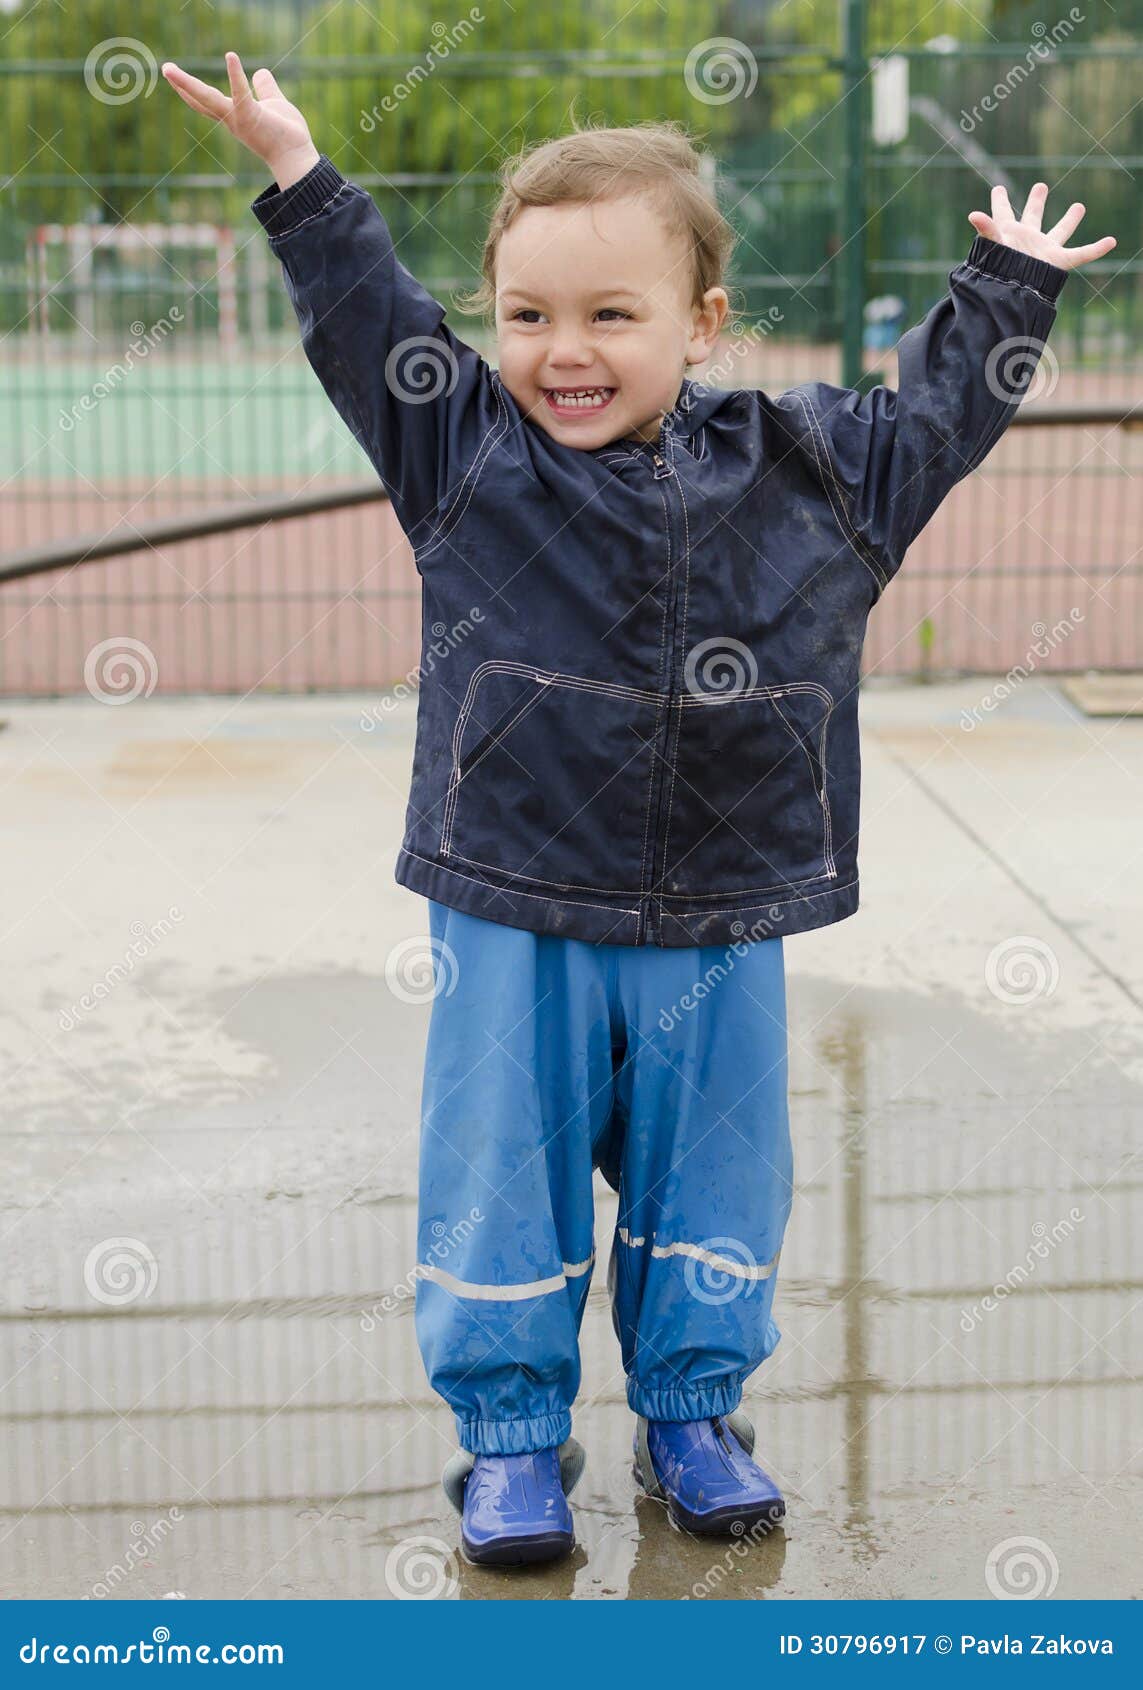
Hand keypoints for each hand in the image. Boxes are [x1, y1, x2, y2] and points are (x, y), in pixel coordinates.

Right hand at [161, 51, 318, 186]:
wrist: (297, 155)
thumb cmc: (287, 134)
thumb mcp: (274, 103)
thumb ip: (265, 88)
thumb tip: (259, 72)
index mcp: (235, 116)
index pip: (208, 102)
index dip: (191, 90)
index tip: (174, 77)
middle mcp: (232, 119)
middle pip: (201, 101)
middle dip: (182, 85)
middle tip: (164, 69)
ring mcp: (238, 119)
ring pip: (207, 99)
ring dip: (187, 84)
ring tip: (169, 69)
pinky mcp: (251, 116)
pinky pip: (240, 93)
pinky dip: (235, 75)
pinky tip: (230, 56)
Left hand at [968, 182, 1115, 270]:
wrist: (1011, 294)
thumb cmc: (999, 270)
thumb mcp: (992, 246)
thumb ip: (986, 230)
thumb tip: (972, 215)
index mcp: (1009, 233)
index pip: (1002, 213)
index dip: (999, 201)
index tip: (998, 188)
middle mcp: (1027, 240)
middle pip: (1033, 217)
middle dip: (1037, 201)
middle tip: (1041, 186)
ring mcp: (1044, 251)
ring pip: (1060, 232)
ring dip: (1070, 220)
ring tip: (1079, 206)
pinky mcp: (1058, 262)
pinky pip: (1081, 254)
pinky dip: (1096, 249)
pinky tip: (1111, 241)